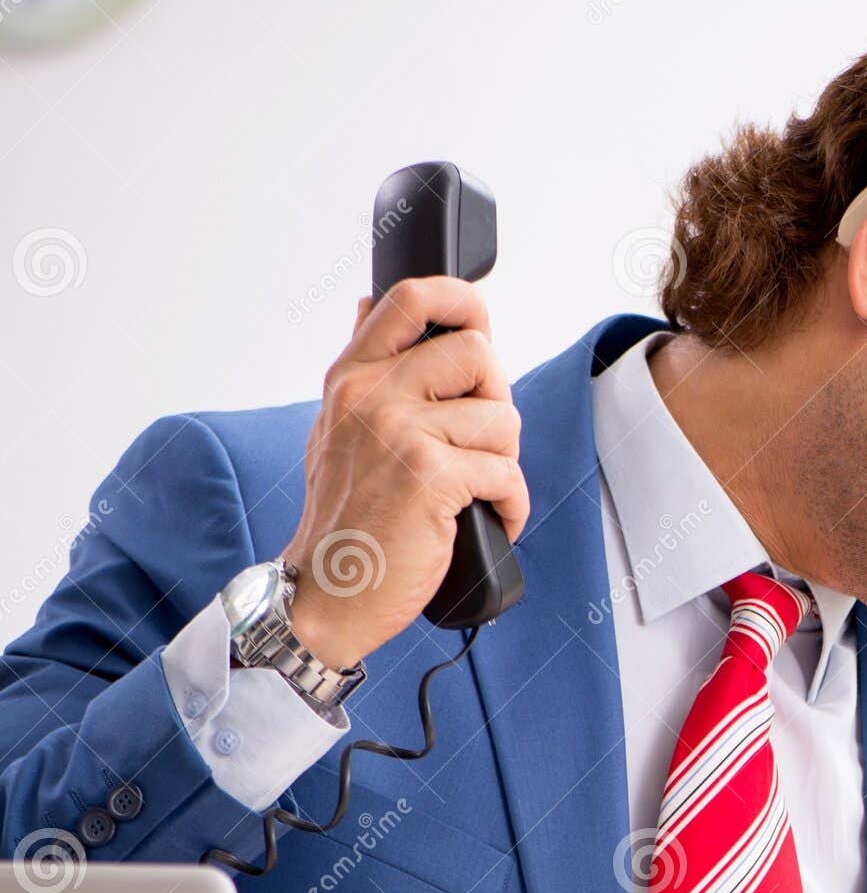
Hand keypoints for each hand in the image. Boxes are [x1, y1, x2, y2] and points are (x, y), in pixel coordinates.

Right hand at [283, 277, 528, 668]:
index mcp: (353, 378)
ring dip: (503, 462)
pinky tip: (488, 521)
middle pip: (477, 354)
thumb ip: (365, 370)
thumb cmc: (345, 519)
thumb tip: (367, 302)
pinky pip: (506, 473)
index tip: (480, 325)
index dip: (461, 300)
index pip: (410, 299)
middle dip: (496, 402)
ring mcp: (400, 434)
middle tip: (481, 445)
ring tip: (475, 491)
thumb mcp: (336, 428)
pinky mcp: (429, 478)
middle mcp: (372, 396)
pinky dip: (511, 506)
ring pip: (501, 418)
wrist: (328, 593)